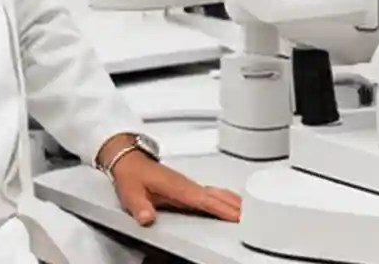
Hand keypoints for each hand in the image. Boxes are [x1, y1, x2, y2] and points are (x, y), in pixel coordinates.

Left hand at [105, 146, 241, 226]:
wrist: (128, 159)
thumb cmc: (131, 174)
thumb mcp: (130, 193)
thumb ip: (140, 207)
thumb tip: (147, 218)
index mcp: (175, 187)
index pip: (202, 200)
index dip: (219, 208)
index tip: (235, 215)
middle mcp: (185, 184)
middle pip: (215, 195)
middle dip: (232, 205)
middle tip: (250, 215)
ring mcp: (188, 184)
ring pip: (215, 192)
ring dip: (231, 200)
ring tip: (247, 209)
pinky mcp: (187, 186)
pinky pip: (210, 192)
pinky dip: (224, 196)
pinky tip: (230, 201)